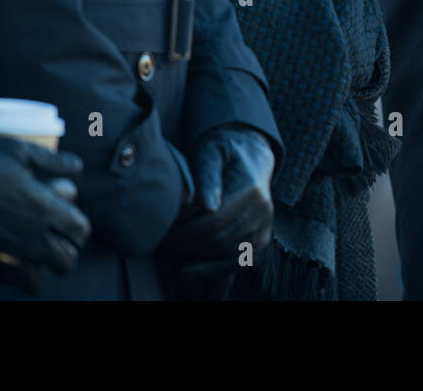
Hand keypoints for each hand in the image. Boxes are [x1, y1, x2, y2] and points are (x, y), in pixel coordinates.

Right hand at [0, 122, 91, 293]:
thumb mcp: (23, 151)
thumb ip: (55, 162)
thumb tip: (76, 167)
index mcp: (44, 209)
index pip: (80, 231)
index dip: (78, 227)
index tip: (71, 221)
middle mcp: (29, 237)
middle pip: (66, 261)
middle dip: (66, 250)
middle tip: (57, 239)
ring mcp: (5, 254)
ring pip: (37, 281)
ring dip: (40, 268)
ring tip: (33, 253)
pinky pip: (7, 282)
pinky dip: (12, 274)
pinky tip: (7, 256)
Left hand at [158, 126, 273, 280]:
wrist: (248, 154)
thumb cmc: (222, 151)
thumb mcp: (211, 152)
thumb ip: (207, 175)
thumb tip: (206, 205)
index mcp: (251, 190)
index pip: (214, 223)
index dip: (184, 233)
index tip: (161, 235)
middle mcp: (263, 213)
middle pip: (219, 243)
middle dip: (185, 249)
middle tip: (158, 248)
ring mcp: (264, 229)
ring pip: (227, 258)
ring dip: (196, 264)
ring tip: (167, 262)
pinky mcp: (260, 241)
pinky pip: (236, 263)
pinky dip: (213, 271)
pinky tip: (188, 271)